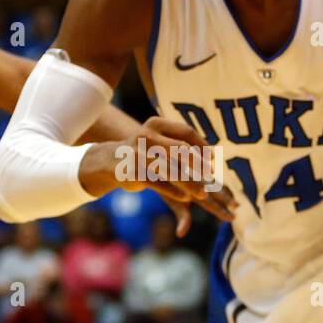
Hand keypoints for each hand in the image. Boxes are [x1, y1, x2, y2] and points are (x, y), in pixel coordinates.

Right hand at [81, 116, 237, 230]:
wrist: (109, 160)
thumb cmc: (143, 151)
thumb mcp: (159, 140)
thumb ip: (181, 144)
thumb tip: (212, 155)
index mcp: (156, 124)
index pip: (186, 132)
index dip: (202, 146)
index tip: (211, 160)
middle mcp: (146, 136)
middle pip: (181, 150)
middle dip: (198, 165)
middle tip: (210, 177)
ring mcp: (138, 154)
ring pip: (171, 170)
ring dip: (189, 183)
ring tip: (202, 194)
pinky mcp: (132, 172)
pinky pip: (158, 183)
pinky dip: (173, 191)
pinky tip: (185, 198)